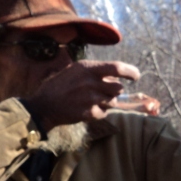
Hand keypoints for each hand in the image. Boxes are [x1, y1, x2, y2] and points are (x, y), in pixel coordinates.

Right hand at [24, 60, 139, 128]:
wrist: (44, 105)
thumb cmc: (59, 86)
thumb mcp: (74, 71)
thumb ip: (94, 72)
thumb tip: (114, 77)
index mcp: (87, 68)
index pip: (117, 67)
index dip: (130, 72)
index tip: (136, 75)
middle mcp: (90, 81)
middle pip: (118, 88)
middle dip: (115, 92)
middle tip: (105, 93)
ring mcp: (90, 98)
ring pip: (113, 102)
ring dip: (107, 103)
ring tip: (92, 101)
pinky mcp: (88, 113)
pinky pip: (104, 113)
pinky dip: (99, 113)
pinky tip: (86, 109)